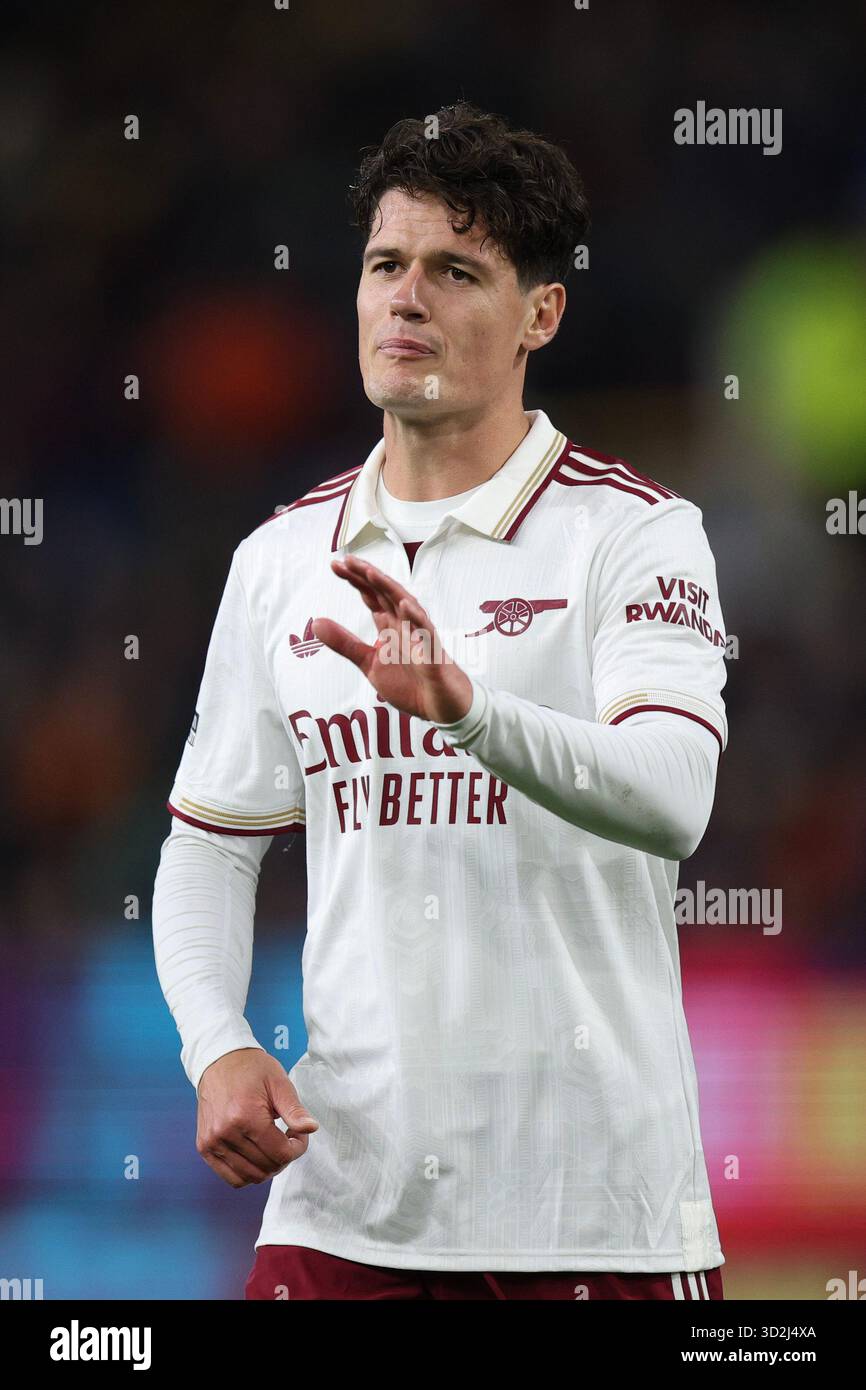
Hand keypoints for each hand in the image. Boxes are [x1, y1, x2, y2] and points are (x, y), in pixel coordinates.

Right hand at [196, 1048, 318, 1187]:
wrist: (219, 1060)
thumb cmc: (251, 1069)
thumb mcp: (279, 1083)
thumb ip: (294, 1110)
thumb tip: (311, 1128)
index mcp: (246, 1116)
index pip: (281, 1154)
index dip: (297, 1147)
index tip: (298, 1132)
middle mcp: (225, 1133)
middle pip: (267, 1167)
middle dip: (284, 1156)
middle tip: (287, 1136)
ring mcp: (212, 1142)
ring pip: (250, 1177)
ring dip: (268, 1167)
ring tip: (272, 1144)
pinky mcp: (204, 1147)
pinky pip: (231, 1177)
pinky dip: (248, 1173)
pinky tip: (257, 1154)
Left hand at [312, 555, 472, 724]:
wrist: (438, 706)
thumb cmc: (409, 682)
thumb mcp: (369, 663)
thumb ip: (345, 643)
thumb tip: (316, 623)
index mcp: (389, 625)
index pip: (371, 596)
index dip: (355, 580)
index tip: (336, 565)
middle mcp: (405, 624)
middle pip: (386, 594)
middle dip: (367, 576)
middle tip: (347, 560)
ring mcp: (420, 636)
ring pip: (406, 605)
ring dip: (389, 588)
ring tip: (371, 573)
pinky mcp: (433, 653)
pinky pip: (426, 632)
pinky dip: (416, 618)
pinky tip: (405, 605)